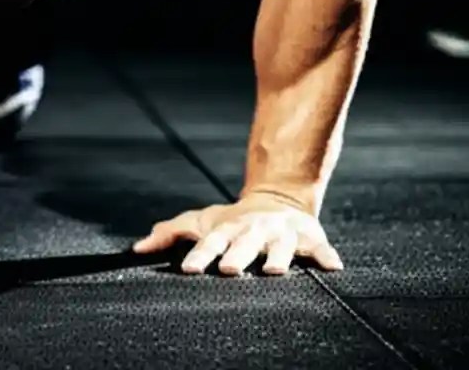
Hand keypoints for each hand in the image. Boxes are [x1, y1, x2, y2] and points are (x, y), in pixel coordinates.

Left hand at [131, 193, 342, 275]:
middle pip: (243, 244)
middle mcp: (254, 230)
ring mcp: (282, 233)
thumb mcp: (201, 221)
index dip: (199, 255)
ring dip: (277, 256)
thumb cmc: (231, 221)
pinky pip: (319, 248)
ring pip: (281, 246)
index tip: (188, 268)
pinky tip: (332, 267)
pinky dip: (326, 255)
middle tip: (228, 270)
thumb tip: (136, 248)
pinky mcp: (309, 238)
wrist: (275, 200)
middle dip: (236, 256)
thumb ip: (169, 233)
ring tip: (273, 269)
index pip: (209, 242)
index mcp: (227, 229)